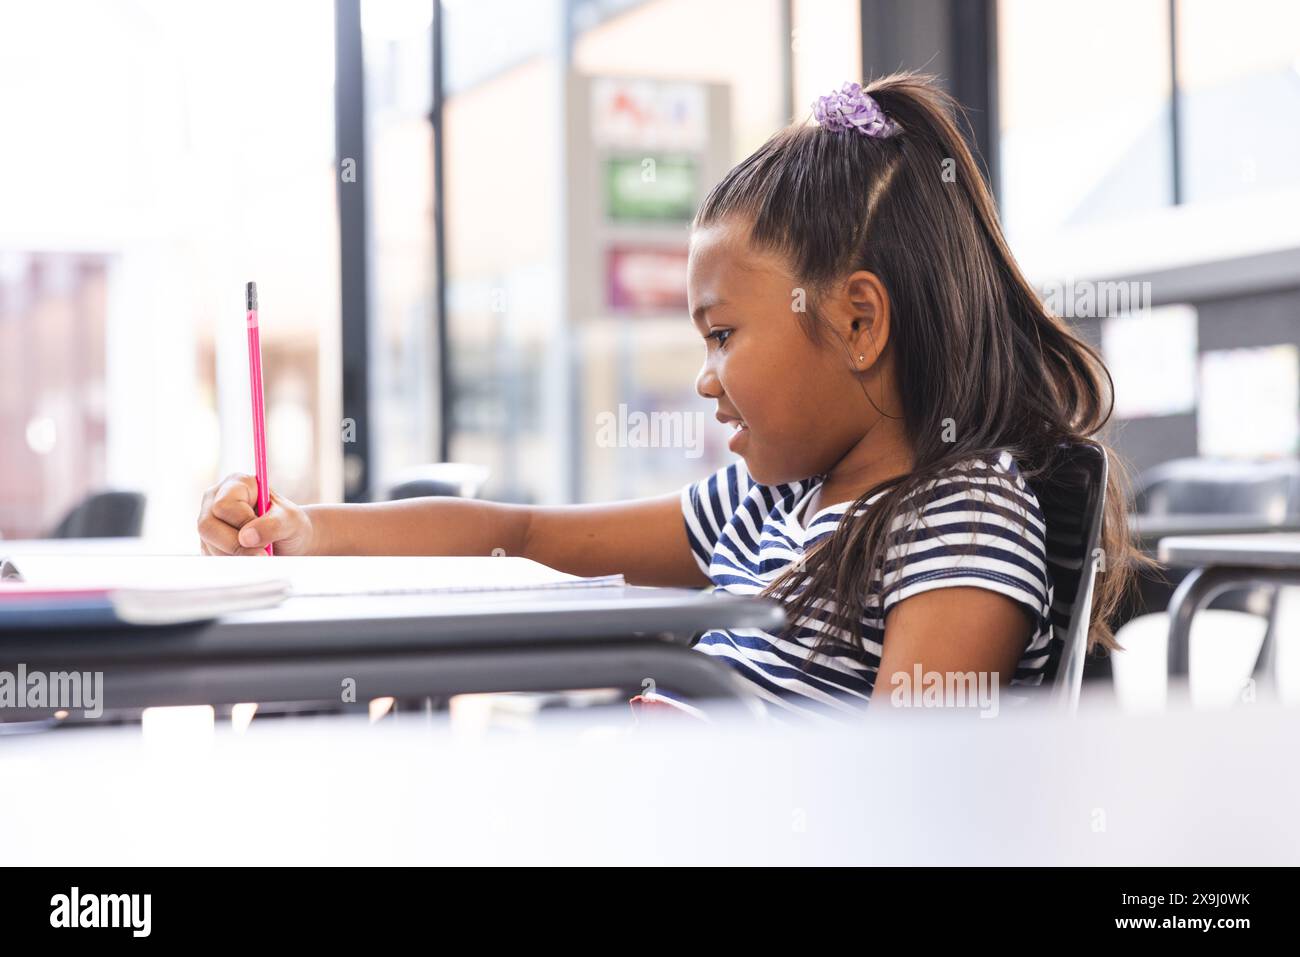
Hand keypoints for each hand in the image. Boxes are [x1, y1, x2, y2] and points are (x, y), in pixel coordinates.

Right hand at [197, 473, 314, 555]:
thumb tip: (245, 538)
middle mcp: (216, 499)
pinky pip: (211, 556)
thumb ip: (272, 525)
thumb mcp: (290, 520)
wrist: (289, 540)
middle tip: (262, 554)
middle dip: (235, 545)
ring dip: (236, 555)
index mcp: (236, 484)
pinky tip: (249, 557)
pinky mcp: (208, 541)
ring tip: (260, 553)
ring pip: (208, 544)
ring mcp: (210, 521)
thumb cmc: (289, 523)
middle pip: (207, 525)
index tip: (264, 533)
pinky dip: (232, 562)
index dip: (242, 523)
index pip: (224, 505)